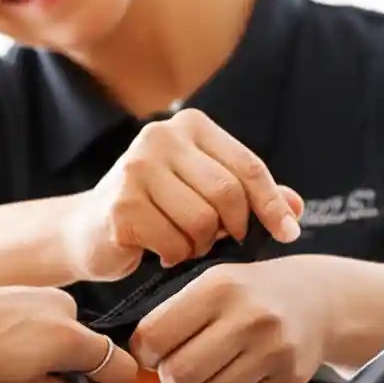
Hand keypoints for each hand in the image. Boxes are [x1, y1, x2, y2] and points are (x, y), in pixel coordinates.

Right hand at [61, 108, 303, 281]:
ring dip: (201, 245)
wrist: (86, 230)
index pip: (247, 165)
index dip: (272, 204)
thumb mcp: (204, 194)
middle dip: (232, 228)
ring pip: (203, 221)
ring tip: (184, 243)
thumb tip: (296, 210)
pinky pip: (174, 242)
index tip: (288, 234)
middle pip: (228, 194)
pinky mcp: (121, 205)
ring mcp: (136, 169)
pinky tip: (161, 251)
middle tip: (218, 242)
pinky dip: (175, 255)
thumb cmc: (155, 210)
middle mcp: (160, 137)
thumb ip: (249, 196)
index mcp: (190, 126)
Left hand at [129, 255, 335, 382]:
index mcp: (219, 287)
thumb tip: (134, 362)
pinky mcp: (289, 381)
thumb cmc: (250, 294)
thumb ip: (172, 318)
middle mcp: (249, 318)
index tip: (152, 352)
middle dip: (171, 376)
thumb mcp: (212, 285)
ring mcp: (273, 352)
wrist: (318, 300)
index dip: (144, 352)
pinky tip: (240, 374)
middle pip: (178, 375)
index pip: (155, 337)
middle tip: (183, 364)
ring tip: (214, 368)